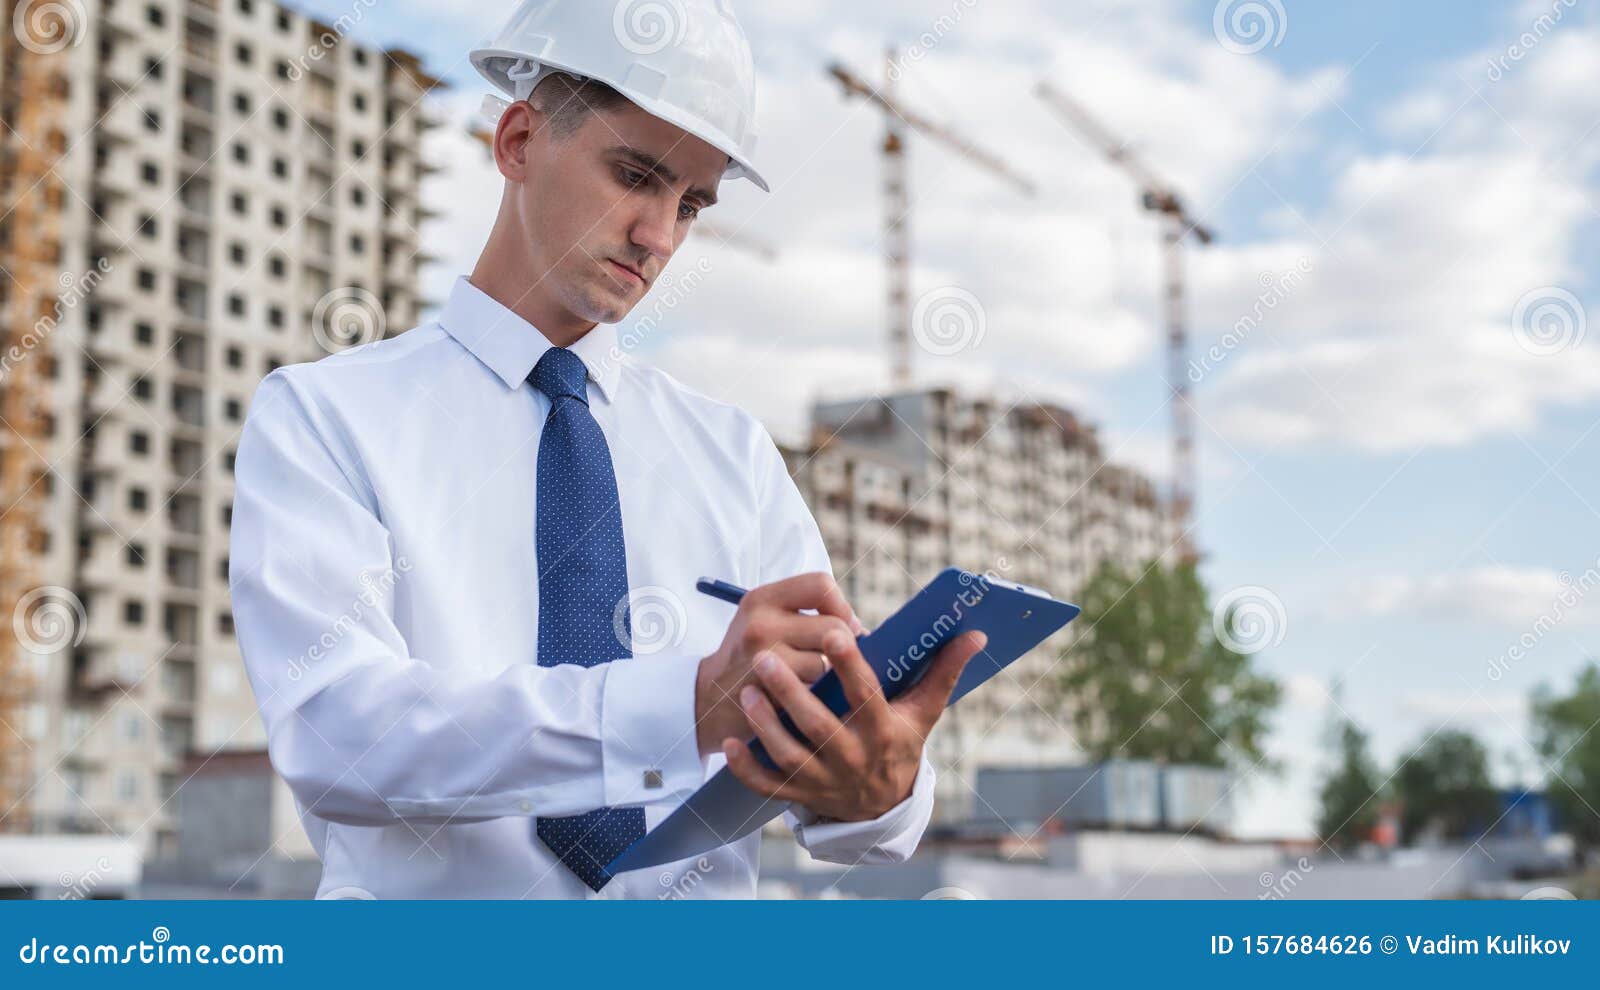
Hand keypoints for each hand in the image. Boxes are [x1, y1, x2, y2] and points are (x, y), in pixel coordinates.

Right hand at [695, 573, 866, 755]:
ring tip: (815, 681)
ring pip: (828, 663)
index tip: (842, 625)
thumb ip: (806, 614)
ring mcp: (763, 659)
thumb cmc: (750, 657)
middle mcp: (760, 623)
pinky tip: (807, 699)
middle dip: (843, 647)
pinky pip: (815, 693)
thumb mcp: (764, 620)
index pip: (821, 585)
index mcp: (762, 598)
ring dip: (830, 676)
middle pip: (833, 627)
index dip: (841, 606)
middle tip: (837, 660)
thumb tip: (860, 628)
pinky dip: (818, 698)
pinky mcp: (768, 693)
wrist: (707, 700)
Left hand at [722, 626, 987, 821]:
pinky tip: (728, 744)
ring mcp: (825, 780)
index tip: (837, 631)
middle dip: (791, 693)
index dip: (851, 665)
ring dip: (765, 726)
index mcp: (883, 731)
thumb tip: (976, 633)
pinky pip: (769, 787)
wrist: (883, 805)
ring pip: (790, 755)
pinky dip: (748, 769)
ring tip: (746, 691)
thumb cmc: (900, 741)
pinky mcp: (800, 795)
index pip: (866, 696)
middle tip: (764, 657)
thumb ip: (944, 671)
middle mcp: (853, 758)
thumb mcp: (924, 711)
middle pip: (819, 727)